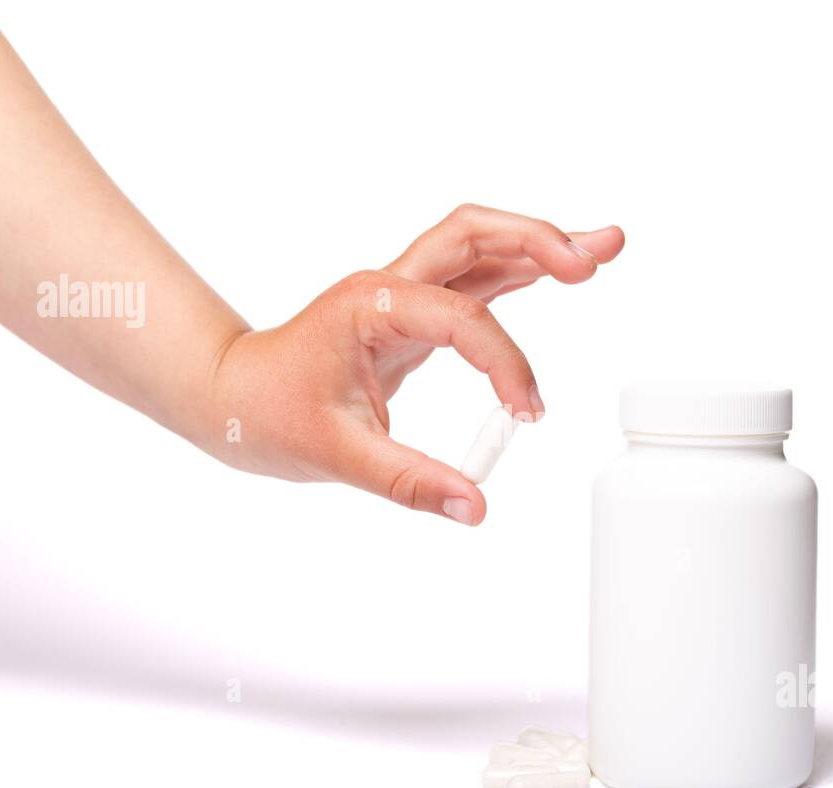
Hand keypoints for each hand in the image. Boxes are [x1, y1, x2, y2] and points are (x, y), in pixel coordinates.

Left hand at [206, 205, 624, 524]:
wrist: (231, 396)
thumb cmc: (271, 416)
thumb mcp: (337, 457)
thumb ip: (409, 481)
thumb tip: (473, 508)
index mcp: (372, 307)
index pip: (463, 318)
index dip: (506, 364)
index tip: (526, 415)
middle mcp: (389, 285)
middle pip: (475, 234)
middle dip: (540, 240)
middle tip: (595, 258)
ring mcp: (402, 293)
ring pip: (478, 245)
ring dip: (539, 244)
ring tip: (602, 250)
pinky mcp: (412, 313)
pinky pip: (473, 280)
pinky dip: (519, 271)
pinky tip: (557, 274)